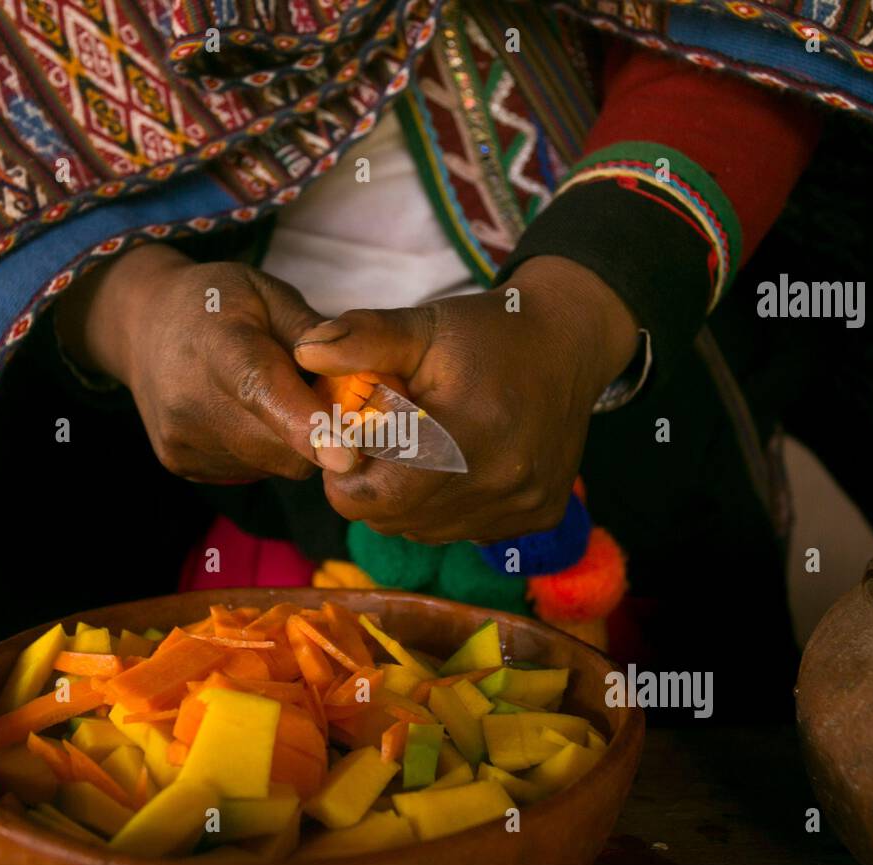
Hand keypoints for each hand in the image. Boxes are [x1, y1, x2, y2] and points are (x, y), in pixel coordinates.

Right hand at [54, 243, 354, 481]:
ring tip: (271, 397)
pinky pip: (252, 470)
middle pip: (282, 445)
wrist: (142, 325)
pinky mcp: (181, 463)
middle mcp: (191, 401)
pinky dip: (264, 449)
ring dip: (290, 441)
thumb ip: (313, 333)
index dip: (307, 425)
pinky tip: (244, 415)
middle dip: (318, 430)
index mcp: (218, 345)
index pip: (263, 391)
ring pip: (274, 464)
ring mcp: (182, 439)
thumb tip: (359, 375)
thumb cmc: (218, 303)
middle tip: (315, 393)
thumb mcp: (268, 293)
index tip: (346, 455)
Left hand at [293, 256, 638, 541]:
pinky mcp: (537, 517)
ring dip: (407, 501)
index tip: (350, 441)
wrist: (568, 344)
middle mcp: (500, 479)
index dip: (345, 475)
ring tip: (418, 451)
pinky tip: (457, 466)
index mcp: (467, 430)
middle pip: (394, 520)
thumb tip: (303, 352)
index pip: (374, 496)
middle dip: (370, 488)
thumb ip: (361, 339)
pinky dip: (445, 508)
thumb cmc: (486, 333)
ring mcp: (521, 505)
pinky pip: (463, 531)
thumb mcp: (422, 325)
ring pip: (424, 531)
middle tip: (379, 445)